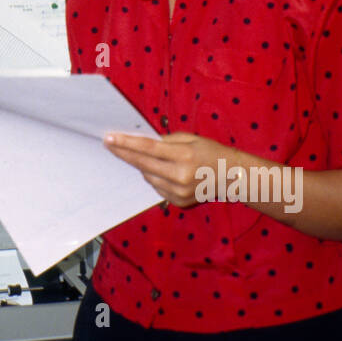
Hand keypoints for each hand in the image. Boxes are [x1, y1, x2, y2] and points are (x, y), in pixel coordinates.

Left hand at [103, 131, 236, 207]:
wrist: (232, 176)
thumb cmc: (210, 152)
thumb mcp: (190, 138)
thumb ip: (166, 141)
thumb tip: (141, 143)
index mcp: (183, 155)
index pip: (147, 148)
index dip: (126, 143)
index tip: (109, 138)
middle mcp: (180, 176)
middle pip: (142, 164)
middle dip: (124, 153)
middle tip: (109, 145)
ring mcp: (178, 191)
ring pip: (148, 177)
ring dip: (143, 166)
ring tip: (154, 158)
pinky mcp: (178, 202)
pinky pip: (157, 187)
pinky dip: (155, 177)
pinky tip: (165, 171)